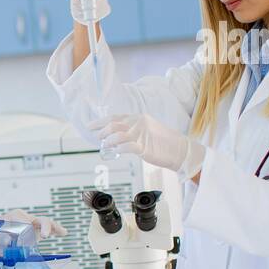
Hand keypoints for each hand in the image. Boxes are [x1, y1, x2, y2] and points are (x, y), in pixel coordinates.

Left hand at [2, 208, 67, 239]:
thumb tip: (8, 240)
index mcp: (14, 216)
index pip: (23, 220)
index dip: (24, 230)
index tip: (21, 241)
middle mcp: (25, 218)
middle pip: (38, 219)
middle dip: (44, 226)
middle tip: (44, 236)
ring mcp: (31, 225)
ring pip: (45, 223)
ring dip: (53, 228)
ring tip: (62, 232)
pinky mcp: (35, 232)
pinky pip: (47, 229)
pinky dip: (55, 230)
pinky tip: (63, 232)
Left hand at [90, 113, 205, 177]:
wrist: (179, 149)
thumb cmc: (161, 141)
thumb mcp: (146, 129)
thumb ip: (132, 129)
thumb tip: (114, 135)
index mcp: (138, 117)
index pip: (114, 117)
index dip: (99, 122)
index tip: (89, 127)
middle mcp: (138, 123)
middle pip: (113, 125)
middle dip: (102, 132)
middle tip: (97, 138)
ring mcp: (142, 135)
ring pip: (118, 135)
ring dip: (108, 141)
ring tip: (105, 145)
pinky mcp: (145, 147)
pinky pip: (127, 147)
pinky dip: (118, 149)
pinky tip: (116, 151)